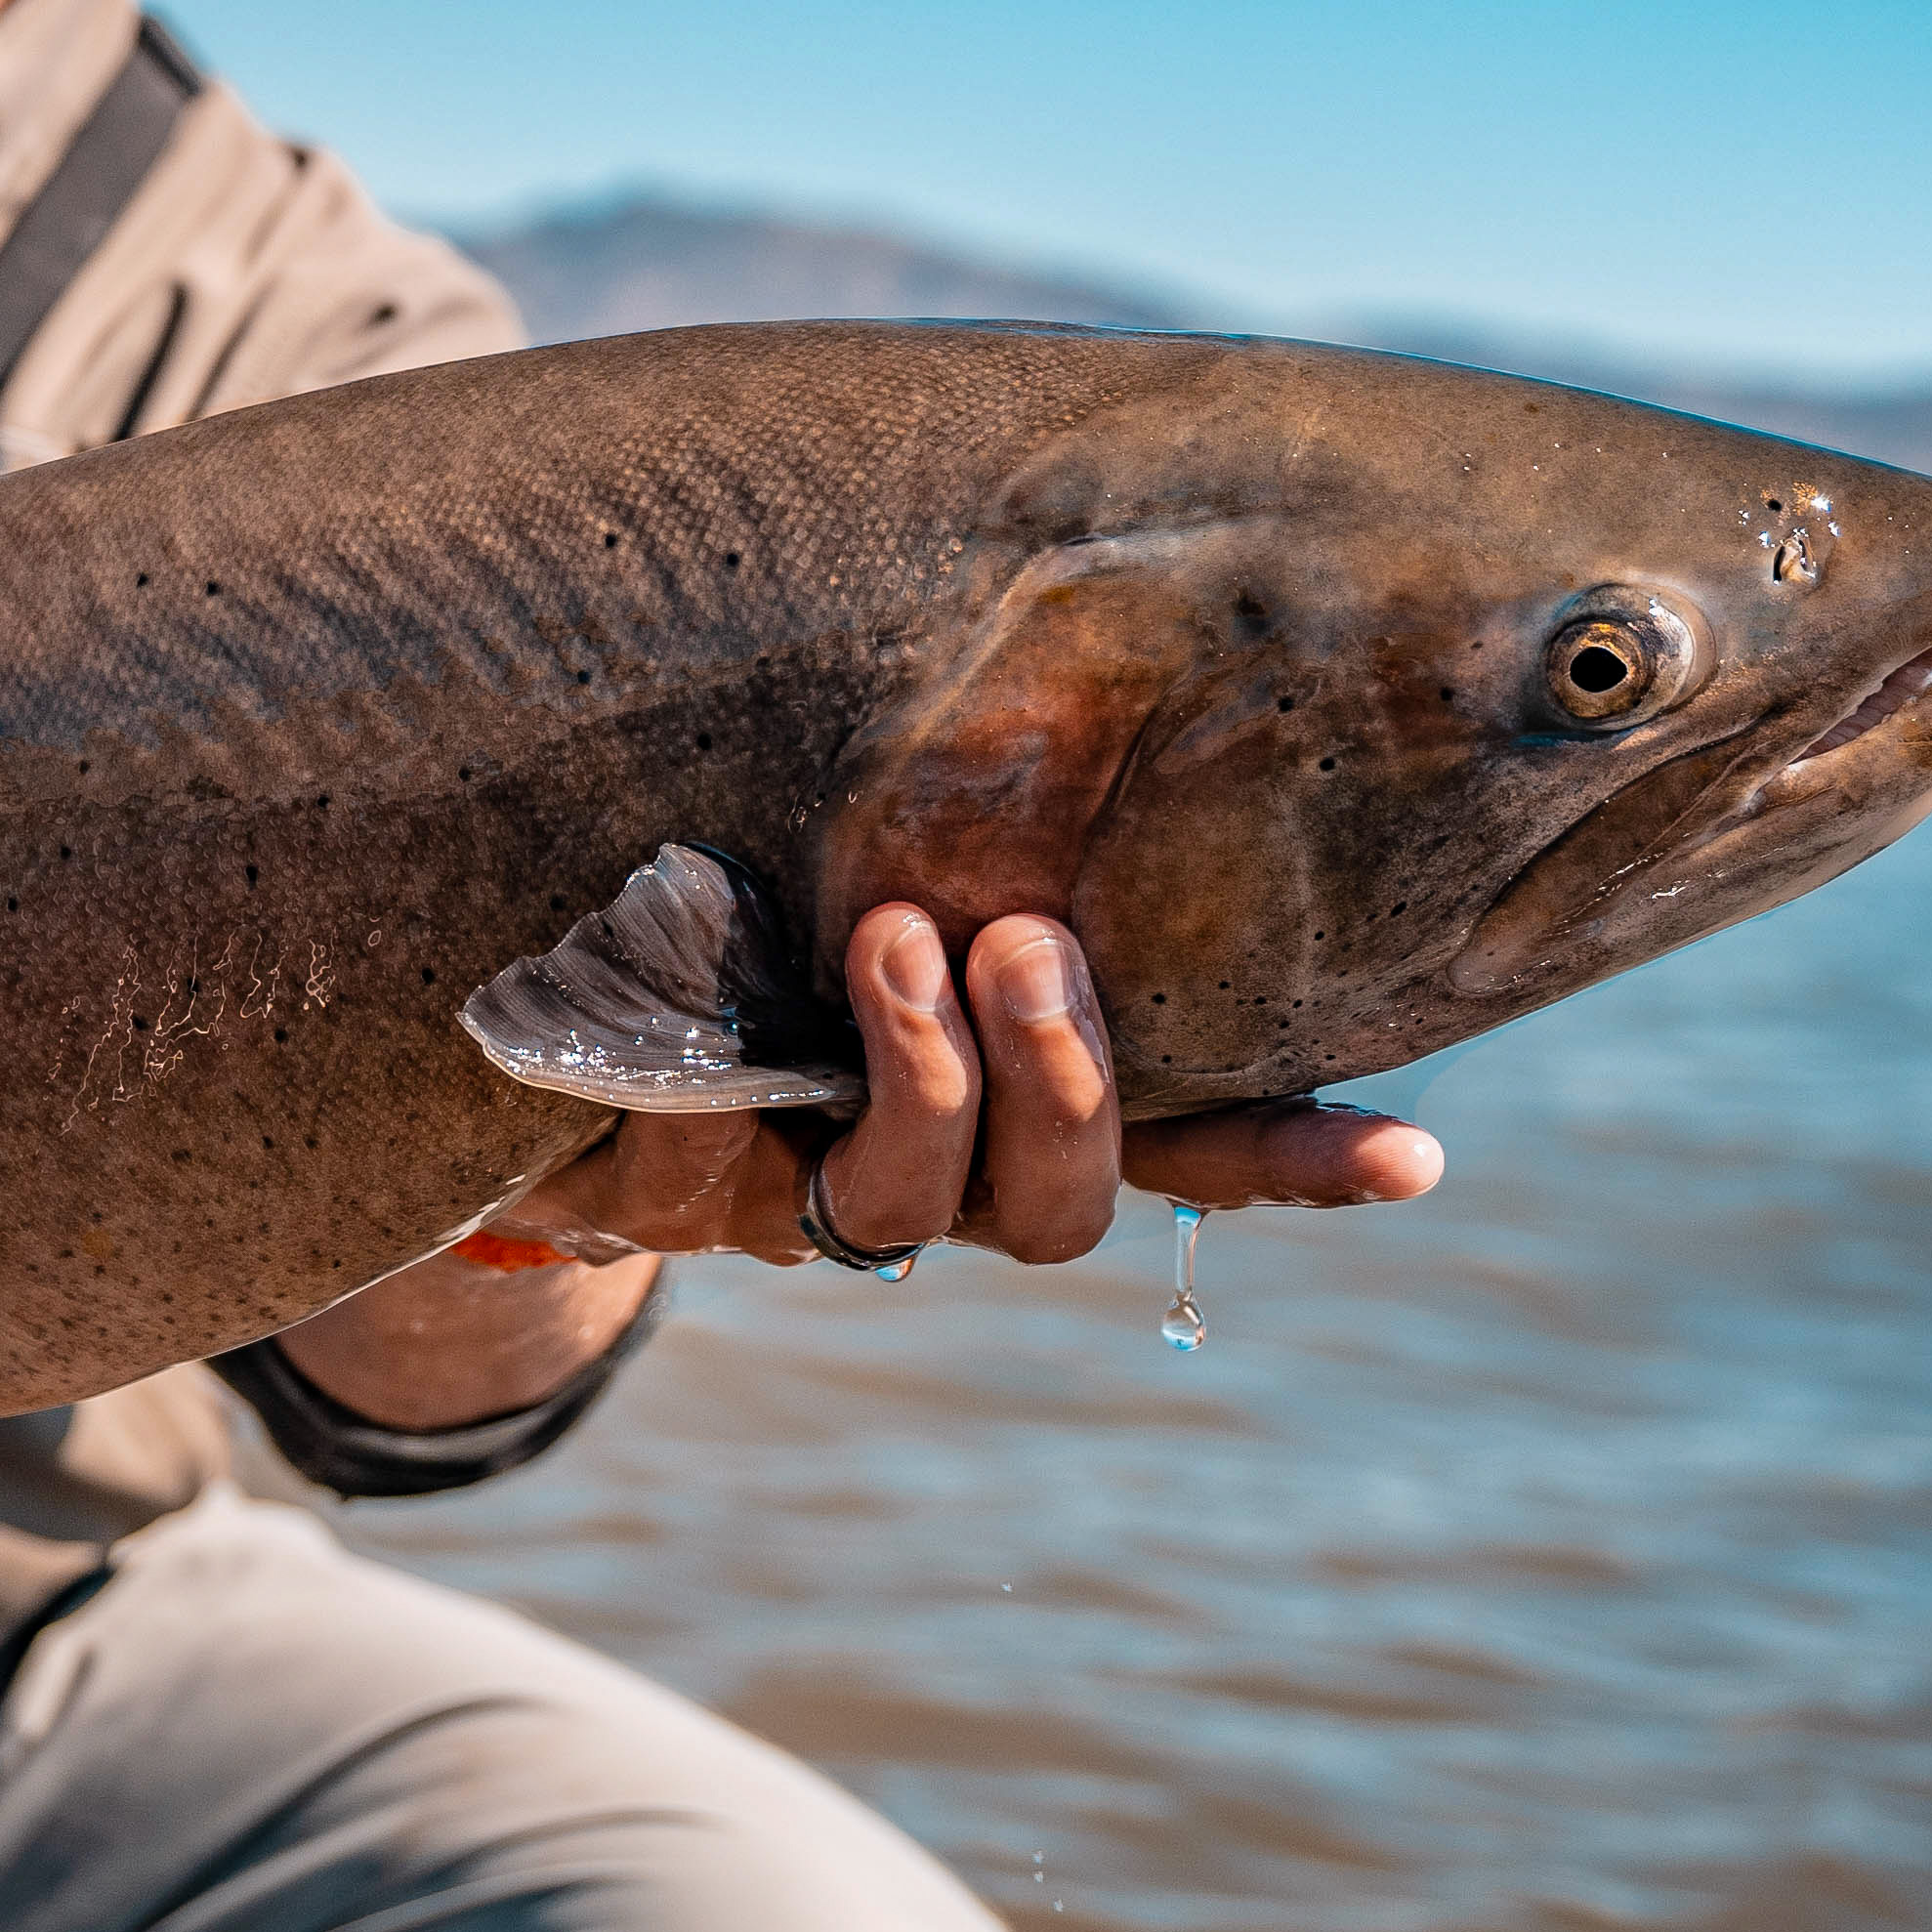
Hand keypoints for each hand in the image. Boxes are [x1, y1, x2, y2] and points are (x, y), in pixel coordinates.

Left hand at [533, 904, 1444, 1269]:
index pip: (1181, 1149)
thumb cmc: (736, 927)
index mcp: (1000, 1113)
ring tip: (891, 936)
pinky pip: (683, 1164)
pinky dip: (690, 1057)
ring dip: (915, 1077)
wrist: (519, 1030)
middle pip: (1050, 1211)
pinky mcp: (652, 1195)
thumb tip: (1134, 720)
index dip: (1285, 1160)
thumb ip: (1003, 846)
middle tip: (1022, 941)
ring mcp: (787, 1202)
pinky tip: (686, 921)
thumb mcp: (870, 879)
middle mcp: (918, 1183)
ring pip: (898, 1208)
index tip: (1411, 1151)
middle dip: (1058, 1082)